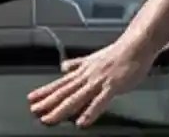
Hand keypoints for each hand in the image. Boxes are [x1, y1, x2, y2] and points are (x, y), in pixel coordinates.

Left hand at [27, 40, 154, 126]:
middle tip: (34, 111)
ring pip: (76, 97)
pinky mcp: (112, 86)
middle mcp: (87, 76)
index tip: (32, 99)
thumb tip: (64, 67)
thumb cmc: (118, 53)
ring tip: (49, 119)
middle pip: (64, 91)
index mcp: (83, 70)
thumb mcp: (93, 57)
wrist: (136, 46)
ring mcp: (99, 81)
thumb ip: (78, 64)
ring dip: (61, 109)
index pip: (60, 82)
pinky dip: (90, 112)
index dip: (45, 91)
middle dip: (48, 102)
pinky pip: (100, 101)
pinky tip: (82, 122)